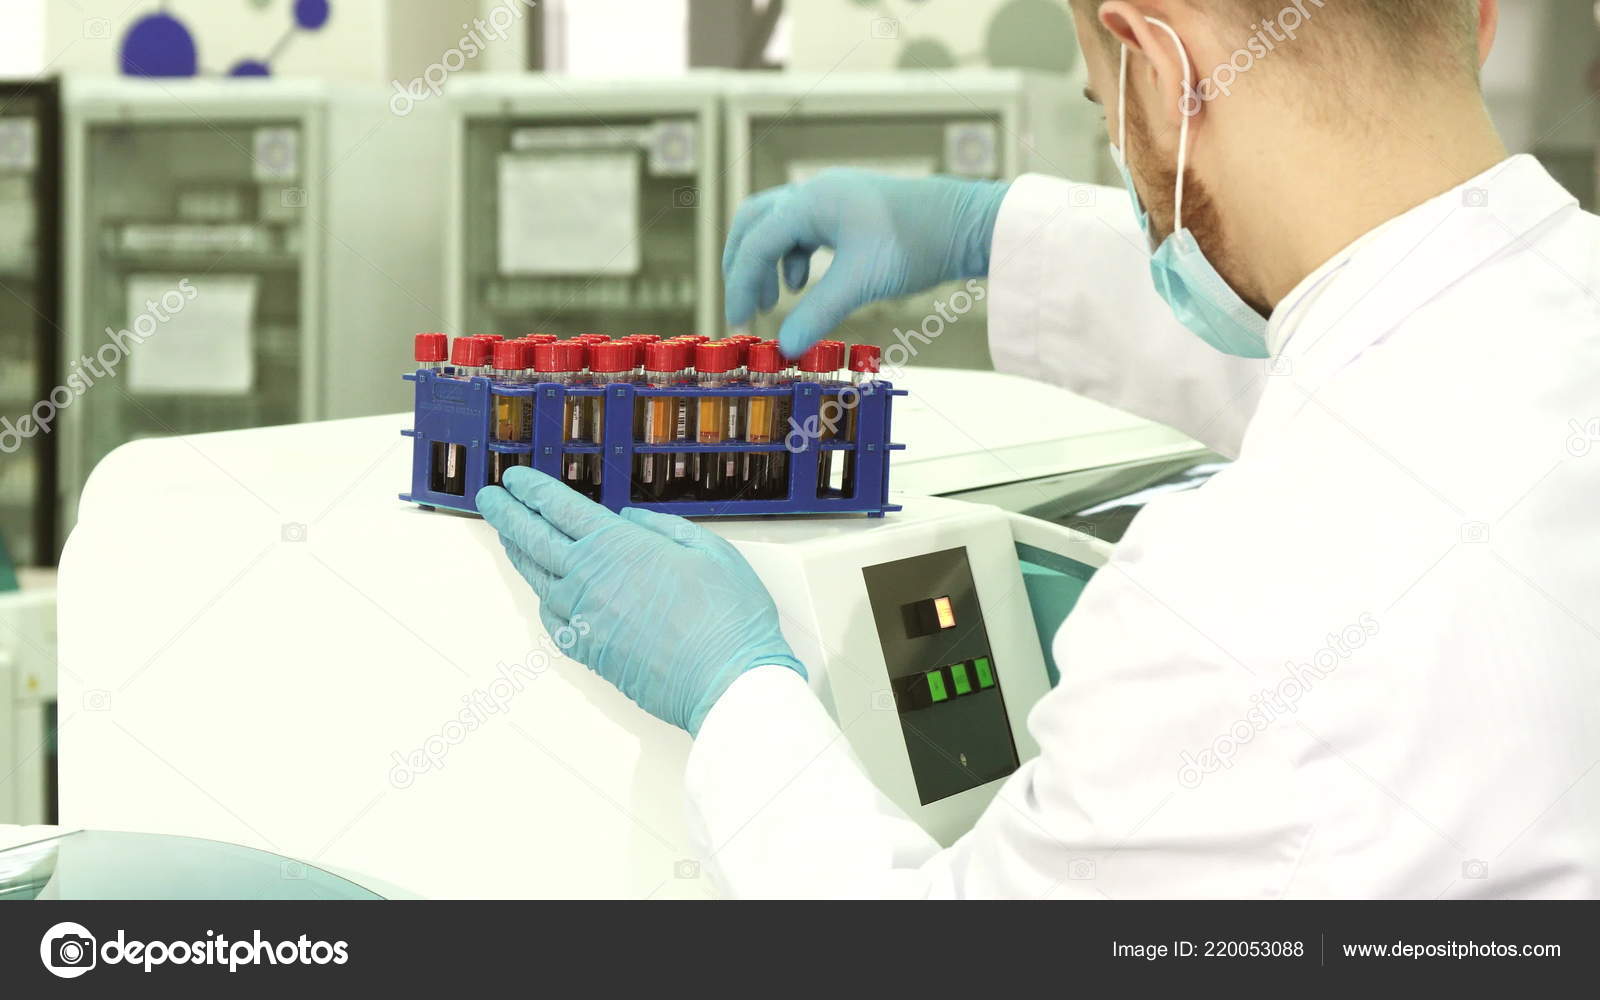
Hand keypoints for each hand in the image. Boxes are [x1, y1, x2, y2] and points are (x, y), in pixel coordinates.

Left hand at [477, 469, 805, 735]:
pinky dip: (541, 599)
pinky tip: (542, 593)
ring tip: (507, 538)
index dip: (532, 490)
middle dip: (507, 514)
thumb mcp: (708, 548)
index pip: (559, 507)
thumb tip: (630, 518)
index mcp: (617, 545)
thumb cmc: (726, 617)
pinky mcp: (589, 651)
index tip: (515, 480)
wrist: (725, 679)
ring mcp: (584, 617)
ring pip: (537, 578)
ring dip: (518, 553)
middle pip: (533, 538)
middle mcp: (590, 578)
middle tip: (490, 499)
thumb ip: (664, 527)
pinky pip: (551, 619)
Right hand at [722, 169, 1010, 355]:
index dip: (739, 286)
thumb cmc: (916, 244)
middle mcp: (815, 193)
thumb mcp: (862, 283)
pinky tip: (803, 284)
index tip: (739, 325)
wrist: (968, 223)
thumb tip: (784, 349)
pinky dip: (792, 258)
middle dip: (743, 267)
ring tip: (773, 300)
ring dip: (767, 262)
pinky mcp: (849, 210)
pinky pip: (803, 230)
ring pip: (777, 225)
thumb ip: (818, 314)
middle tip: (745, 308)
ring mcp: (832, 198)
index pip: (755, 243)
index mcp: (810, 202)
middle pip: (753, 223)